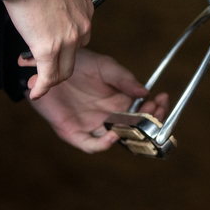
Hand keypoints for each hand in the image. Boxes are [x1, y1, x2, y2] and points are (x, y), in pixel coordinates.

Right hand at [4, 0, 92, 98]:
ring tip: (36, 81)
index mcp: (85, 9)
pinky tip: (35, 90)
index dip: (64, 47)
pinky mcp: (49, 48)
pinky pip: (48, 75)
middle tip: (43, 69)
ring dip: (50, 78)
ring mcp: (68, 39)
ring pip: (63, 70)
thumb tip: (45, 8)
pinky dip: (42, 86)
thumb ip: (58, 1)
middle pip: (74, 56)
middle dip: (58, 66)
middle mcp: (82, 25)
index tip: (51, 49)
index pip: (79, 36)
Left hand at [24, 49, 169, 152]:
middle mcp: (108, 117)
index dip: (155, 109)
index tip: (162, 99)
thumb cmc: (78, 64)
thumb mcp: (106, 66)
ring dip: (129, 136)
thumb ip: (125, 79)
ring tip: (140, 124)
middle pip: (134, 129)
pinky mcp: (74, 133)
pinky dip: (102, 145)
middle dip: (150, 123)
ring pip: (116, 140)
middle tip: (156, 111)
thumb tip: (146, 92)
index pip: (143, 112)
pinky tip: (112, 135)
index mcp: (119, 101)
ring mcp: (92, 126)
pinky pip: (90, 145)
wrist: (47, 66)